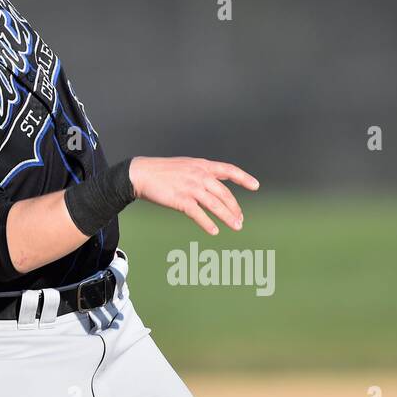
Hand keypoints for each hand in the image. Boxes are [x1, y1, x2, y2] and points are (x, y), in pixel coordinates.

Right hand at [128, 156, 258, 235]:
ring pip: (215, 205)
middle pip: (224, 193)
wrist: (140, 174)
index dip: (243, 178)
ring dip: (228, 217)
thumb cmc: (160, 171)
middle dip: (235, 208)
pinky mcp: (180, 200)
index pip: (228, 170)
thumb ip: (199, 174)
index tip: (256, 185)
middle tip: (240, 220)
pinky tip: (214, 231)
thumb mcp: (184, 166)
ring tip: (236, 227)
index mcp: (201, 165)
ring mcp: (190, 187)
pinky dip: (208, 223)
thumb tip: (211, 185)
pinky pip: (198, 214)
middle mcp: (199, 175)